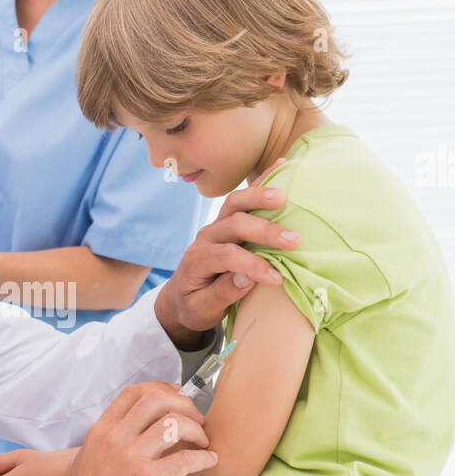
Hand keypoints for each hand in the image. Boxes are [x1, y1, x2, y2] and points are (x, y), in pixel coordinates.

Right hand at [38, 382, 217, 475]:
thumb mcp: (87, 459)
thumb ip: (108, 442)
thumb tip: (131, 433)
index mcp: (101, 430)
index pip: (135, 392)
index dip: (162, 389)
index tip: (177, 398)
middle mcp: (115, 438)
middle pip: (157, 399)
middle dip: (184, 405)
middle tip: (196, 420)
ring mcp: (131, 458)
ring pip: (174, 424)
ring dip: (196, 429)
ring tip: (203, 441)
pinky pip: (186, 459)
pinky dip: (204, 458)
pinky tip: (209, 461)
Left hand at [154, 159, 301, 344]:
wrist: (181, 296)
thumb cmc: (195, 305)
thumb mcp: (202, 310)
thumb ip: (221, 294)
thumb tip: (247, 278)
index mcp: (198, 261)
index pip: (226, 257)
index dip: (252, 265)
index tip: (277, 278)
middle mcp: (206, 238)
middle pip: (233, 225)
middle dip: (264, 231)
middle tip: (294, 240)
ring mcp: (216, 225)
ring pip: (235, 203)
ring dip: (259, 197)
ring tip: (284, 196)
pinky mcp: (227, 219)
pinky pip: (243, 196)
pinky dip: (261, 181)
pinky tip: (281, 165)